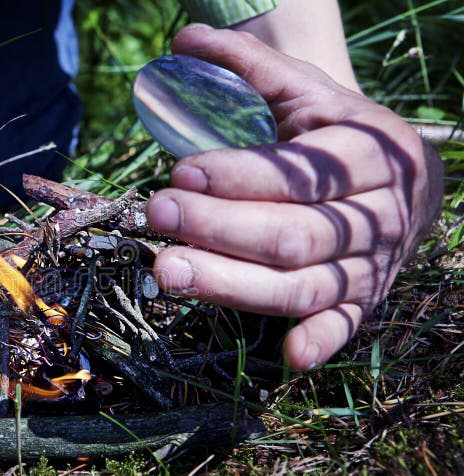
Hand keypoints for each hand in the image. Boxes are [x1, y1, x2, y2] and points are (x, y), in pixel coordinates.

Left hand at [146, 24, 442, 369]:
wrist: (399, 173)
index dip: (242, 176)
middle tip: (156, 217)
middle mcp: (381, 211)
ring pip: (307, 284)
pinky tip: (290, 355)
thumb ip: (248, 66)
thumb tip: (182, 39)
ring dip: (236, 284)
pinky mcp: (367, 297)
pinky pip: (349, 324)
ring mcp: (377, 262)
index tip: (181, 173)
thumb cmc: (334, 130)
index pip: (304, 171)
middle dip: (221, 228)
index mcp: (371, 149)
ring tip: (168, 274)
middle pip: (298, 233)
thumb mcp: (303, 91)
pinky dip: (323, 338)